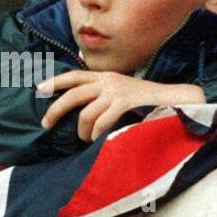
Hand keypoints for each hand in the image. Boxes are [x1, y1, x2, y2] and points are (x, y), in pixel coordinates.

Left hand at [38, 71, 204, 142]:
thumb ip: (104, 96)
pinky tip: (96, 141)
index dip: (55, 81)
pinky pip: (101, 121)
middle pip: (73, 93)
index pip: (75, 75)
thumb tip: (82, 111)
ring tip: (85, 140)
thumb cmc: (148, 102)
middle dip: (56, 109)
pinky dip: (96, 134)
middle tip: (46, 124)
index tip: (39, 89)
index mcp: (106, 77)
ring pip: (86, 113)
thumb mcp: (122, 93)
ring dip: (82, 131)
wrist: (176, 100)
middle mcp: (109, 80)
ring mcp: (117, 90)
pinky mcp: (126, 102)